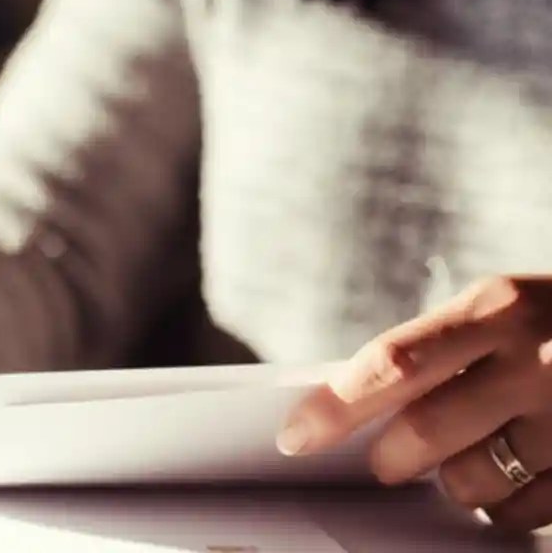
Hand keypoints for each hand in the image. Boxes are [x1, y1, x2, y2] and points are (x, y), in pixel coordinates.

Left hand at [279, 275, 551, 529]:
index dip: (335, 407)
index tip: (294, 438)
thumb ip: (441, 351)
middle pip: (426, 435)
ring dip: (454, 484)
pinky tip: (519, 474)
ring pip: (473, 485)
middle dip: (390, 458)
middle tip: (388, 459)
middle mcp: (540, 360)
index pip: (393, 363)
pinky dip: (505, 506)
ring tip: (473, 457)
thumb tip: (352, 405)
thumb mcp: (505, 310)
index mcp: (500, 308)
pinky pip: (524, 514)